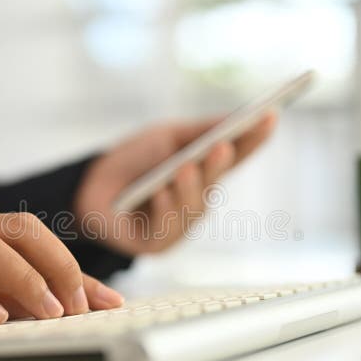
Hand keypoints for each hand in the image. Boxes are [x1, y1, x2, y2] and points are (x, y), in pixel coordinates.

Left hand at [73, 112, 276, 254]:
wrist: (89, 188)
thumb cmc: (132, 160)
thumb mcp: (166, 136)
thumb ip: (200, 131)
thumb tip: (239, 117)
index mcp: (205, 172)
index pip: (236, 155)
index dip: (254, 138)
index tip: (271, 115)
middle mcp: (198, 199)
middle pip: (213, 181)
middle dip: (217, 164)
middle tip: (222, 146)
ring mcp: (180, 223)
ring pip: (192, 207)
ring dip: (188, 187)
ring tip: (185, 168)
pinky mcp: (156, 244)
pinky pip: (165, 228)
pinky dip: (164, 209)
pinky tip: (161, 193)